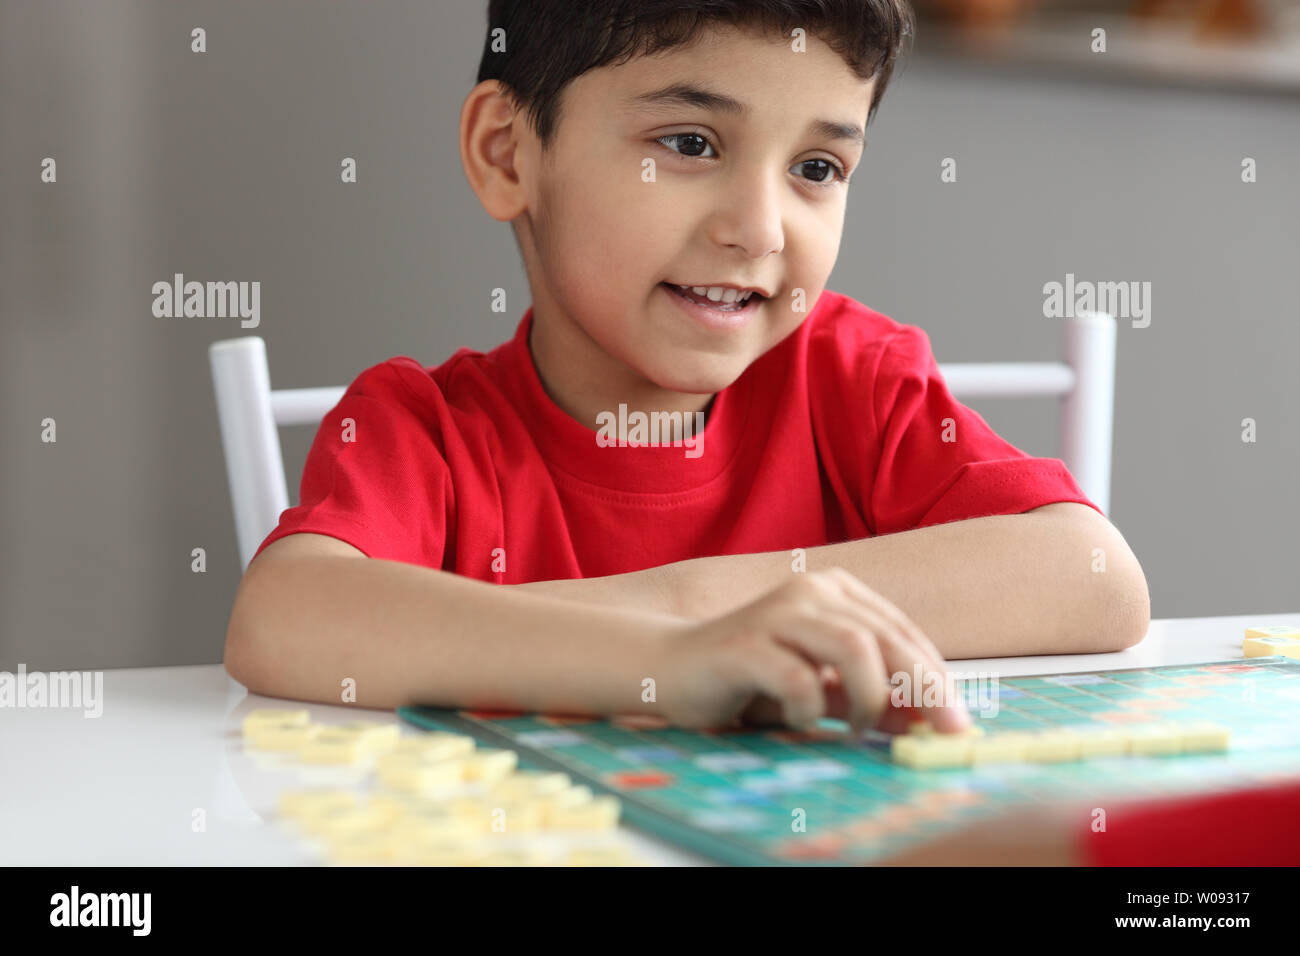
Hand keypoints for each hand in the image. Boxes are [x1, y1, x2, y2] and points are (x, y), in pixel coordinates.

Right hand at [655, 568, 970, 734]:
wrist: (670, 668)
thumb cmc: (751, 679)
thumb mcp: (822, 691)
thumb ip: (870, 699)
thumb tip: (927, 720)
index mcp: (833, 592)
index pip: (902, 632)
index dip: (935, 678)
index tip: (955, 723)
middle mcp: (809, 592)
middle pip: (886, 638)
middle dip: (924, 690)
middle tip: (941, 734)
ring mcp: (775, 614)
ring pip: (854, 648)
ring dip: (870, 698)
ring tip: (857, 729)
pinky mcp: (743, 644)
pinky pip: (799, 678)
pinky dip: (811, 708)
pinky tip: (801, 718)